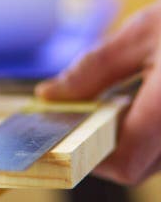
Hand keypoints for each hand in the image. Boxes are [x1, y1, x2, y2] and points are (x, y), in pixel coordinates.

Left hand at [36, 0, 160, 184]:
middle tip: (80, 114)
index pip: (125, 162)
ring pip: (153, 161)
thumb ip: (93, 70)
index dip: (88, 156)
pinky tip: (139, 102)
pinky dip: (146, 132)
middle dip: (102, 146)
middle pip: (137, 167)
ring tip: (113, 102)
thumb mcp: (140, 34)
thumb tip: (49, 95)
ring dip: (126, 141)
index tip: (63, 132)